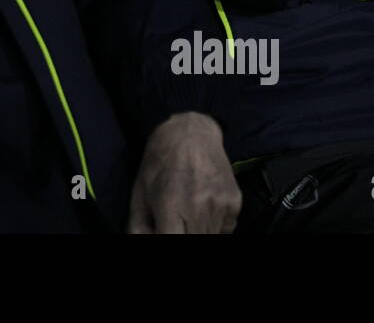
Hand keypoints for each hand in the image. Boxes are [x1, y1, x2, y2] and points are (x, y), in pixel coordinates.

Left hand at [126, 112, 240, 232]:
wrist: (191, 132)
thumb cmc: (160, 164)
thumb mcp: (140, 191)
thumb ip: (139, 226)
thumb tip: (145, 241)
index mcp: (170, 204)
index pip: (175, 240)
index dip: (168, 238)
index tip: (166, 230)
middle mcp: (198, 206)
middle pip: (197, 240)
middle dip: (184, 234)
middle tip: (177, 222)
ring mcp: (219, 204)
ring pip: (212, 236)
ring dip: (200, 230)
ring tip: (188, 212)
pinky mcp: (234, 201)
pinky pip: (226, 228)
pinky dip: (215, 225)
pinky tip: (204, 206)